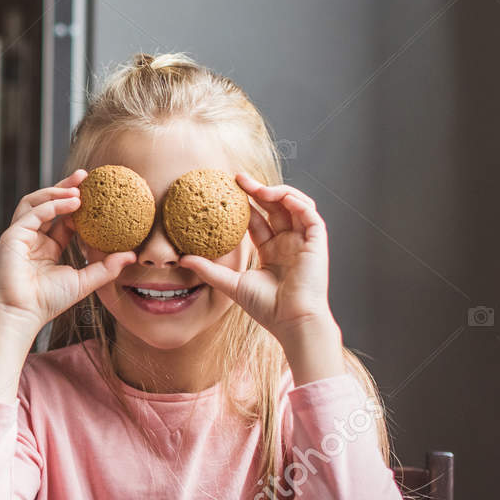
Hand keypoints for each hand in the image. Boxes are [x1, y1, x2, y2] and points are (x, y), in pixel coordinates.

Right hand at [0, 170, 135, 336]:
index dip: (78, 203)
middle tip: (86, 175)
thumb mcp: (84, 281)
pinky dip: (50, 206)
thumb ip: (106, 268)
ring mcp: (21, 235)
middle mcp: (32, 237)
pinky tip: (70, 203)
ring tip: (78, 189)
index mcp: (46, 247)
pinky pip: (32, 214)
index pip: (62, 217)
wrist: (22, 313)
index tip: (97, 192)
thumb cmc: (47, 302)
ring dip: (56, 192)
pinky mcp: (12, 236)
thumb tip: (131, 255)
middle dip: (65, 187)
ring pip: (35, 202)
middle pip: (47, 203)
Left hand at [178, 174, 342, 373]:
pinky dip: (296, 201)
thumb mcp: (231, 284)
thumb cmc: (266, 308)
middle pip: (275, 207)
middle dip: (257, 189)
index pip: (258, 220)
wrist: (291, 321)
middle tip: (236, 178)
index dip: (245, 204)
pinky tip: (277, 196)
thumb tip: (182, 258)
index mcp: (272, 252)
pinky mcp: (316, 242)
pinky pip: (310, 213)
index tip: (226, 190)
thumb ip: (209, 270)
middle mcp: (288, 243)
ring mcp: (303, 241)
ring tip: (254, 186)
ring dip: (276, 191)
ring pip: (294, 205)